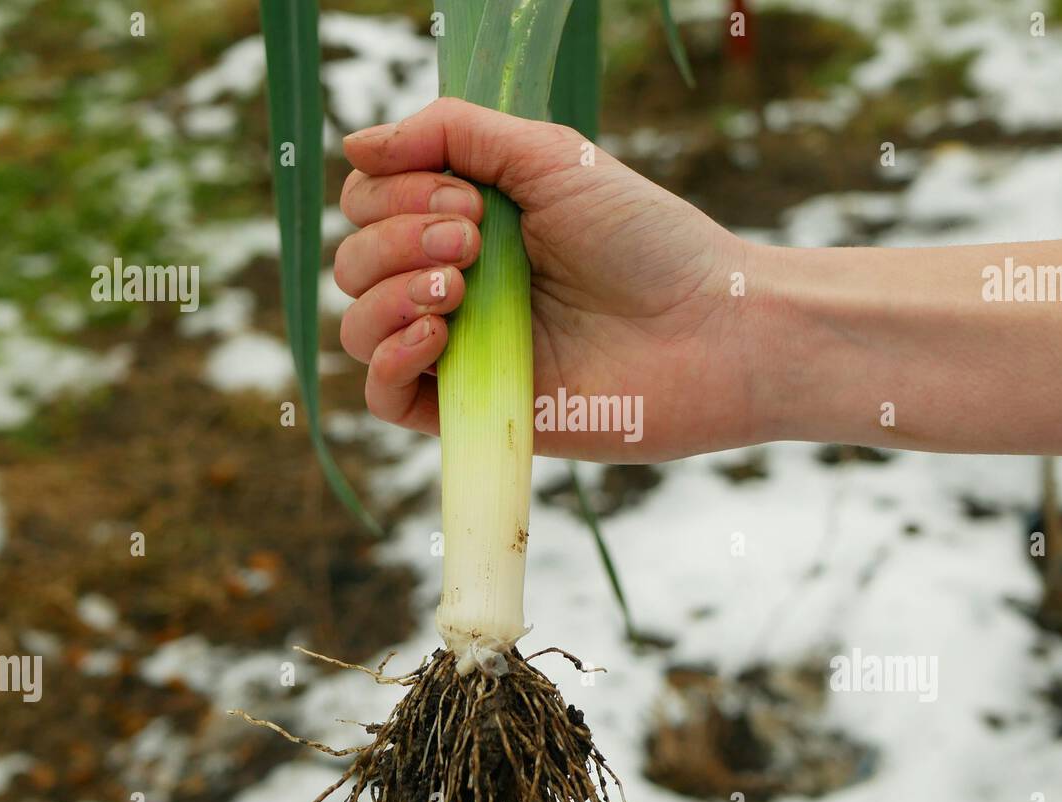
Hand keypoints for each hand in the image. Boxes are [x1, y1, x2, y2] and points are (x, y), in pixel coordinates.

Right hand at [335, 97, 758, 462]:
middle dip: (396, 239)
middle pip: (354, 260)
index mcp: (468, 222)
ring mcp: (462, 349)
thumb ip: (453, 133)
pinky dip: (386, 358)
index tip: (468, 199)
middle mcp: (456, 283)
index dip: (394, 193)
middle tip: (474, 242)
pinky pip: (382, 397)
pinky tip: (436, 333)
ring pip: (357, 324)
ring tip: (460, 289)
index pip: (370, 202)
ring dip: (388, 292)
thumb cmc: (646, 239)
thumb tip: (352, 145)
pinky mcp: (473, 408)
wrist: (709, 329)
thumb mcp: (549, 157)